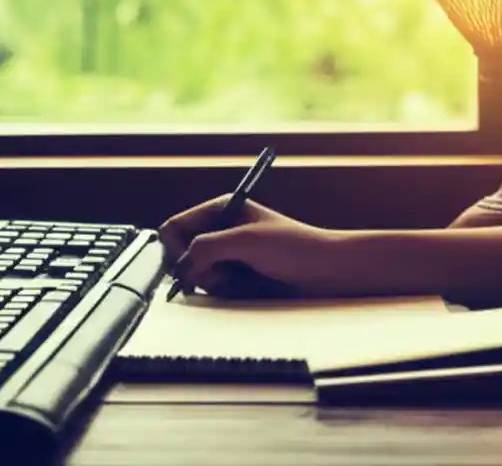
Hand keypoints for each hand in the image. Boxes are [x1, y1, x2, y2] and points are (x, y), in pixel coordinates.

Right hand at [157, 196, 347, 298]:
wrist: (327, 271)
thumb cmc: (296, 246)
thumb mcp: (247, 240)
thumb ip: (208, 247)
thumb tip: (182, 265)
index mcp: (219, 210)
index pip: (174, 227)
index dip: (175, 248)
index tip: (189, 264)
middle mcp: (219, 230)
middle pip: (180, 254)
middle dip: (197, 268)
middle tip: (220, 273)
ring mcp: (226, 254)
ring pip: (195, 274)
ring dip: (213, 281)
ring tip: (241, 279)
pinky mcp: (234, 276)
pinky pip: (212, 288)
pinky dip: (224, 291)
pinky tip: (246, 287)